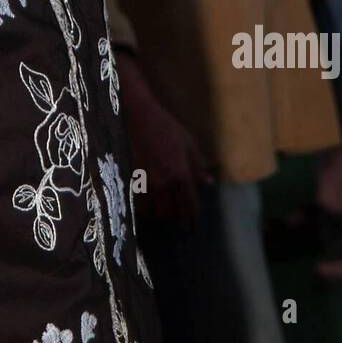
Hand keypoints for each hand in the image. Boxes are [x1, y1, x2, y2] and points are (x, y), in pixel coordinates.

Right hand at [128, 93, 213, 227]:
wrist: (139, 117)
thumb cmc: (166, 127)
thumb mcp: (188, 143)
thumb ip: (198, 165)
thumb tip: (208, 183)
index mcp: (181, 174)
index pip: (189, 205)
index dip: (192, 218)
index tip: (192, 225)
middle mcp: (165, 182)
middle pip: (171, 213)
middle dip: (175, 218)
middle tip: (177, 220)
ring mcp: (147, 182)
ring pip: (154, 211)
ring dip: (159, 213)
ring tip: (162, 212)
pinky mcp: (133, 179)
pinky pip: (139, 203)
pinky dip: (144, 207)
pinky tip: (147, 204)